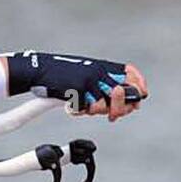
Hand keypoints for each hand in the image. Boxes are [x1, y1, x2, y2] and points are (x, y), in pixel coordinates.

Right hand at [2, 52, 147, 120]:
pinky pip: (85, 108)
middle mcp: (98, 71)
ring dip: (94, 111)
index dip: (139, 85)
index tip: (141, 95)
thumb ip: (104, 85)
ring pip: (103, 105)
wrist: (39, 69)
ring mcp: (89, 80)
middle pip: (122, 94)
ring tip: (84, 106)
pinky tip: (71, 104)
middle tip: (113, 116)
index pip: (131, 73)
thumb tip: (128, 102)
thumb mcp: (86, 74)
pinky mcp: (78, 89)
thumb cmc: (61, 75)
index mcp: (102, 66)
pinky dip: (78, 110)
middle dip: (121, 108)